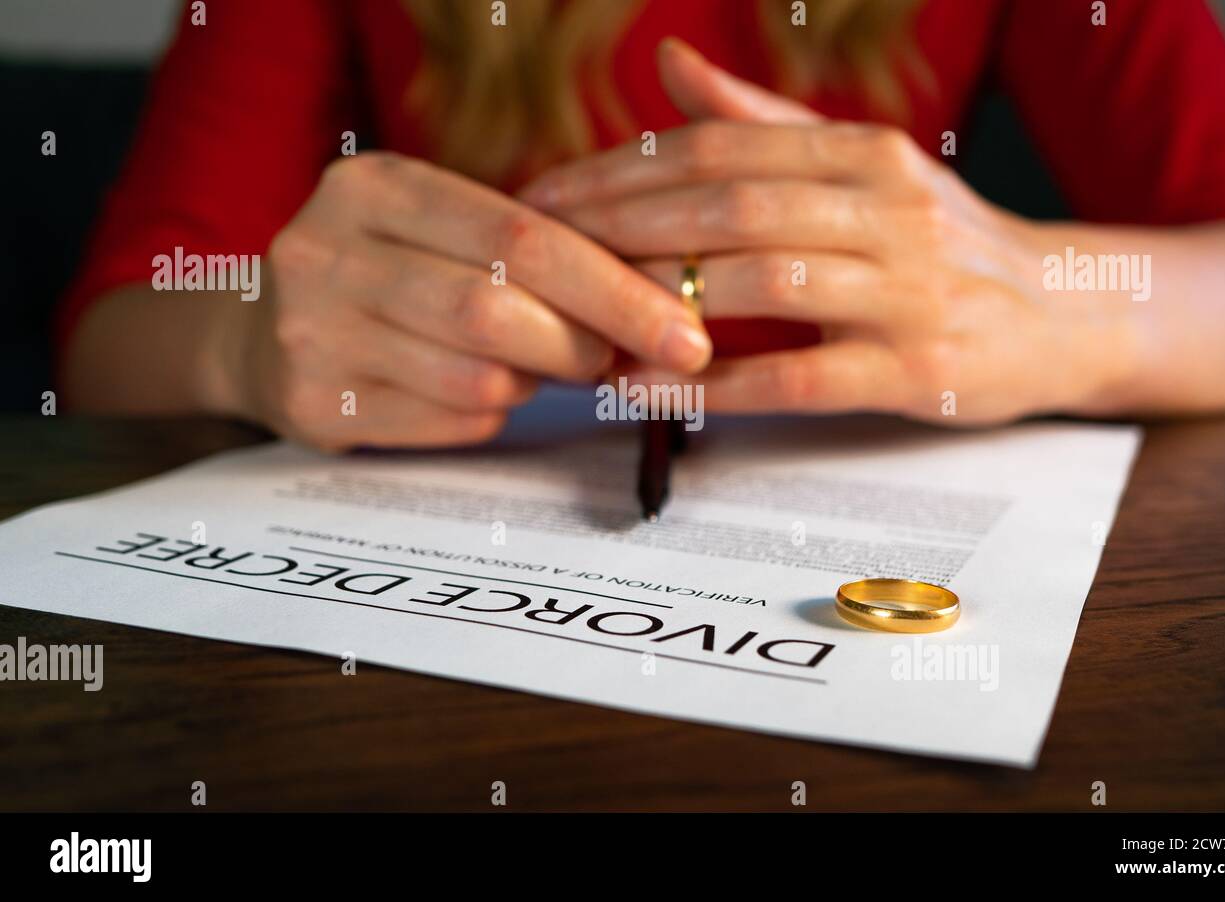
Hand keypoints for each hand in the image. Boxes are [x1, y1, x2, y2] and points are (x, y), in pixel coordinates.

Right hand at [226, 151, 712, 449]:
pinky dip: (488, 416)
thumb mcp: (443, 226)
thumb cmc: (393, 273)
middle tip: (611, 359)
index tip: (685, 332)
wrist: (263, 330)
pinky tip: (480, 392)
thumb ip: (532, 247)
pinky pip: (446, 424)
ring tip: (537, 368)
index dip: (616, 288)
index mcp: (375, 186)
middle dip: (581, 344)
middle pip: (497, 310)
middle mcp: (328, 251)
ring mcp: (310, 333)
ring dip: (534, 383)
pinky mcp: (312, 405)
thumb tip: (656, 305)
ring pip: (475, 377)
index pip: (522, 235)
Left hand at [520, 40, 1136, 424]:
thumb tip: (669, 63)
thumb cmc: (939, 242)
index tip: (544, 199)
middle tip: (538, 260)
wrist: (1063, 313)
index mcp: (863, 152)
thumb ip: (763, 124)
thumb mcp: (863, 167)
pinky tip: (649, 389)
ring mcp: (906, 290)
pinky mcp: (916, 369)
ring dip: (661, 302)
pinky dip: (716, 384)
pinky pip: (798, 379)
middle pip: (728, 207)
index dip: (620, 172)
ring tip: (581, 323)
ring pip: (763, 283)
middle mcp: (888, 208)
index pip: (718, 150)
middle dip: (620, 231)